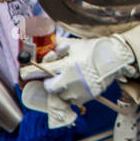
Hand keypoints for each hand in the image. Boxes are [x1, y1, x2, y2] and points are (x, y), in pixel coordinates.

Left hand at [20, 35, 136, 108]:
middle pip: (48, 87)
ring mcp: (79, 91)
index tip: (24, 72)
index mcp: (67, 65)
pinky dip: (70, 95)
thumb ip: (56, 44)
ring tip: (64, 82)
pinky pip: (71, 100)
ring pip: (59, 95)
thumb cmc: (93, 49)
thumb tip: (42, 40)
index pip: (40, 71)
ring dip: (59, 90)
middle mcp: (71, 80)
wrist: (115, 59)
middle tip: (49, 78)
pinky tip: (74, 87)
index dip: (29, 72)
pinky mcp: (86, 97)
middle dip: (47, 82)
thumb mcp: (73, 44)